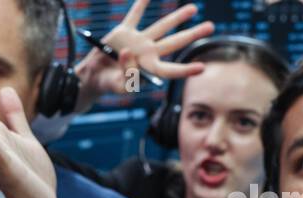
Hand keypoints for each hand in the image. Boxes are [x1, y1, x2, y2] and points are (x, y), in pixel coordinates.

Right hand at [74, 1, 214, 111]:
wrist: (92, 75)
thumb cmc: (107, 84)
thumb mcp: (118, 85)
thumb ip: (126, 72)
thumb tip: (129, 51)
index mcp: (148, 69)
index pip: (170, 69)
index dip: (185, 70)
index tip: (202, 67)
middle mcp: (147, 53)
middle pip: (174, 43)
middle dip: (192, 34)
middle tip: (210, 26)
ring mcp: (137, 41)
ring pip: (161, 26)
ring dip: (177, 17)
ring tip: (193, 8)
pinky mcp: (124, 32)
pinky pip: (134, 15)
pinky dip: (141, 4)